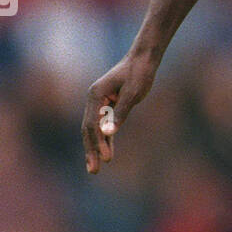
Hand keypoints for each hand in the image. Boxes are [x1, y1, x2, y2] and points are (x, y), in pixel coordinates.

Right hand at [82, 52, 156, 173]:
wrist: (143, 59)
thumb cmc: (139, 74)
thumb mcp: (133, 94)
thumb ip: (120, 113)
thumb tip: (108, 133)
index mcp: (95, 96)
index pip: (92, 125)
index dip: (97, 143)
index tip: (105, 160)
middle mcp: (93, 100)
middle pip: (88, 130)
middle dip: (91, 151)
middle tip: (93, 172)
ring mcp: (99, 103)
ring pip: (94, 130)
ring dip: (96, 149)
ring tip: (96, 169)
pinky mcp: (108, 105)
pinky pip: (103, 126)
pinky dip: (105, 140)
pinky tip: (107, 153)